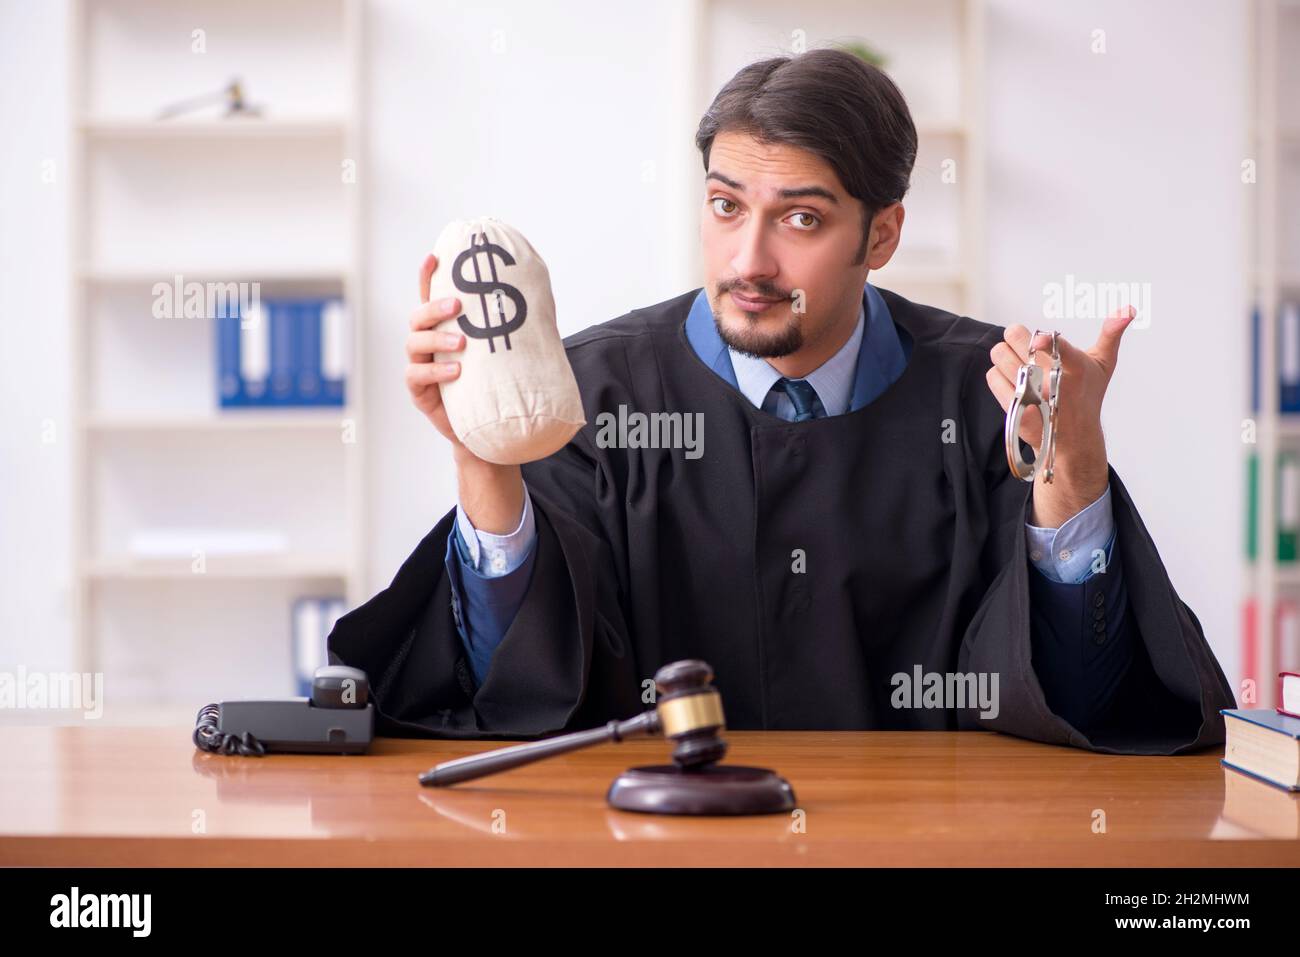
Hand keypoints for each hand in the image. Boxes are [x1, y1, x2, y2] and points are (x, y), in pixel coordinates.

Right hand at [407, 253, 523, 533]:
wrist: (491, 431)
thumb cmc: (498, 386)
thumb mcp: (506, 353)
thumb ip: (515, 328)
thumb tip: (544, 298)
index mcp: (445, 329)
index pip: (431, 297)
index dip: (430, 276)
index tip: (435, 257)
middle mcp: (428, 344)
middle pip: (418, 316)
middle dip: (434, 306)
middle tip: (458, 304)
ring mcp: (421, 367)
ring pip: (414, 343)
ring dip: (437, 337)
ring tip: (462, 342)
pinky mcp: (420, 393)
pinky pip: (417, 375)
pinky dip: (435, 371)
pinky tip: (455, 371)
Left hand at [984, 306, 1137, 527]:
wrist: (1074, 439)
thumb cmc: (1087, 395)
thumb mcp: (1103, 364)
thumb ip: (1111, 333)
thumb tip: (1127, 308)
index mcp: (1077, 368)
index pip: (1062, 352)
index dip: (1046, 343)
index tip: (1039, 340)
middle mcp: (1054, 383)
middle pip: (1017, 342)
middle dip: (1016, 337)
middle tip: (1022, 343)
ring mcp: (1033, 397)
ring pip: (1000, 356)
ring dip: (1004, 354)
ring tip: (1017, 362)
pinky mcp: (1016, 410)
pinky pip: (993, 377)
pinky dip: (998, 374)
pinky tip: (1011, 379)